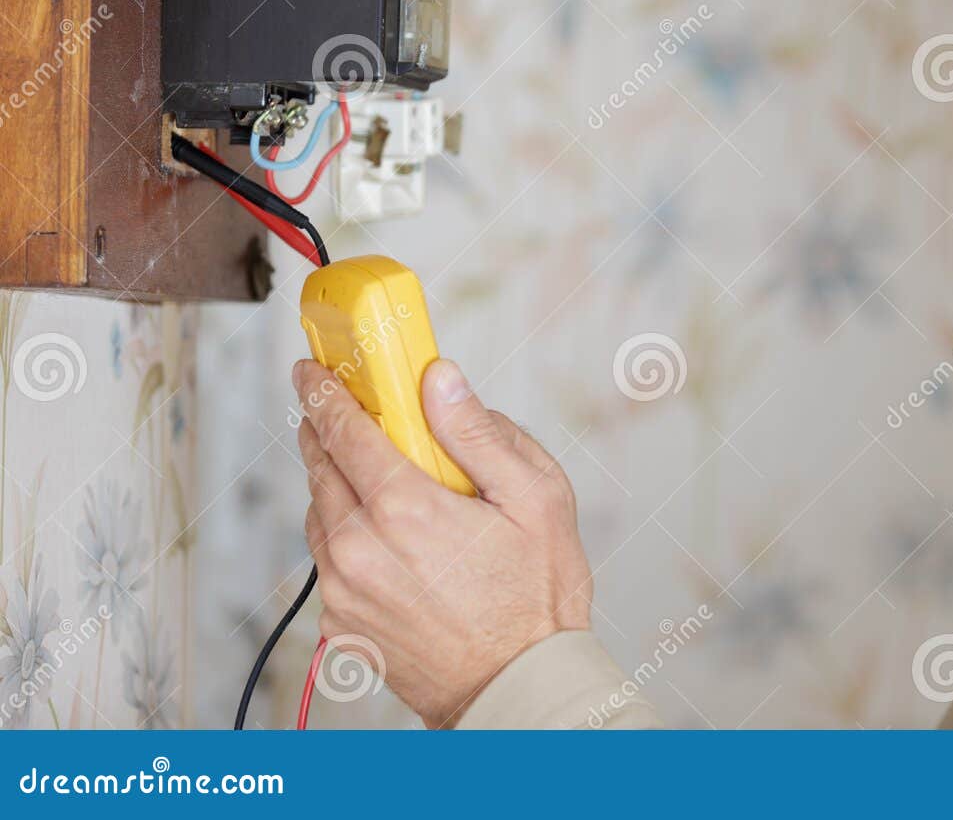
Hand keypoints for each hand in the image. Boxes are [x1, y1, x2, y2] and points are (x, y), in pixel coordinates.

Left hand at [293, 356, 592, 727]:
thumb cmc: (537, 598)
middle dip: (326, 431)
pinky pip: (329, 562)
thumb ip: (479, 431)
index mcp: (405, 509)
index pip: (342, 429)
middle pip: (320, 467)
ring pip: (320, 515)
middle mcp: (359, 549)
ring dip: (337, 486)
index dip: (323, 390)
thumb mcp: (535, 498)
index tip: (311, 368)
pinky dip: (347, 537)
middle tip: (342, 409)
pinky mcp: (340, 622)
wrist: (517, 687)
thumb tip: (439, 380)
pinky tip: (390, 541)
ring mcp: (344, 590)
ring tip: (379, 481)